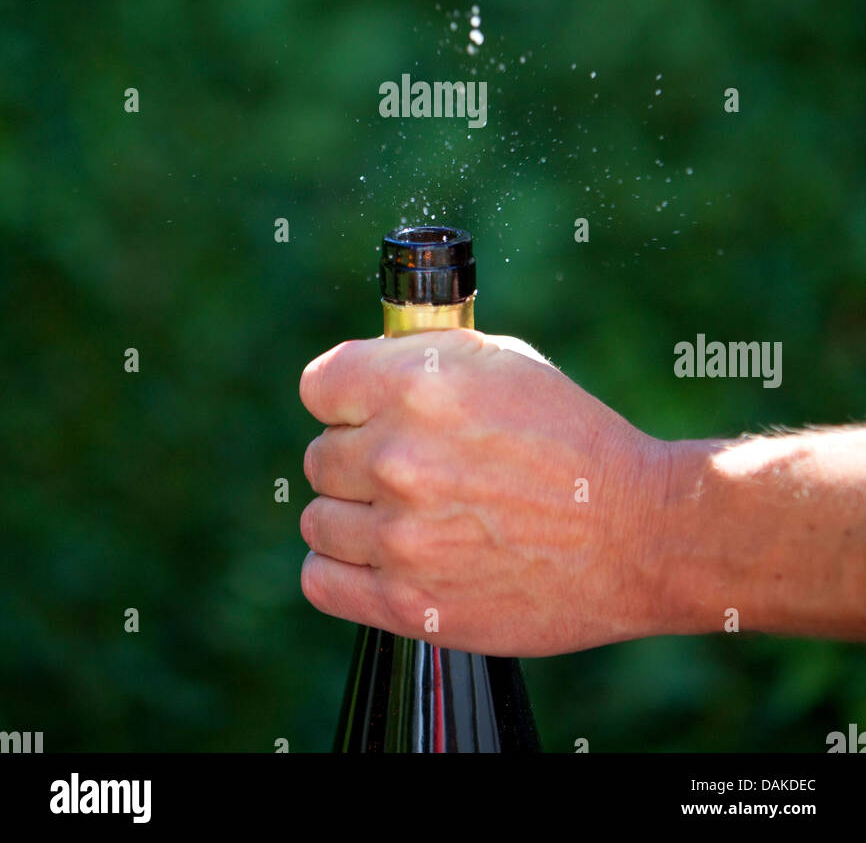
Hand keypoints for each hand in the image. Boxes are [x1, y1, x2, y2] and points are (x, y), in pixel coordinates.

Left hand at [298, 328, 669, 655]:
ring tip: (407, 517)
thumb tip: (360, 375)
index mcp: (417, 384)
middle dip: (359, 457)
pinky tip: (382, 557)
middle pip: (320, 455)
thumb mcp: (502, 360)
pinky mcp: (408, 603)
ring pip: (318, 519)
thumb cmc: (573, 440)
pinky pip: (320, 579)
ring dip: (353, 516)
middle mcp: (397, 456)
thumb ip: (419, 359)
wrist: (635, 535)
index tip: (367, 411)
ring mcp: (400, 535)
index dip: (346, 398)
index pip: (318, 386)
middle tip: (413, 469)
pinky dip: (342, 569)